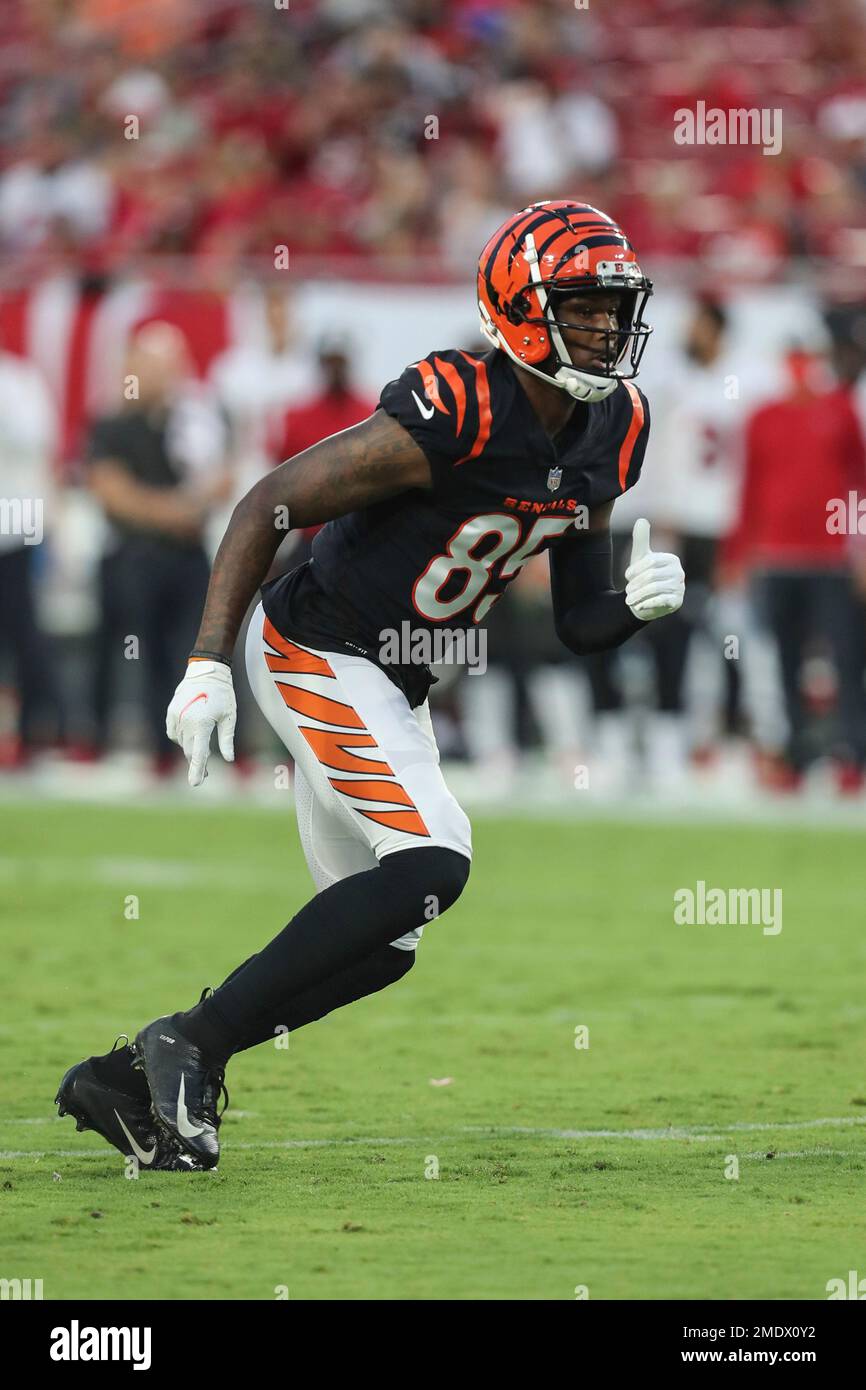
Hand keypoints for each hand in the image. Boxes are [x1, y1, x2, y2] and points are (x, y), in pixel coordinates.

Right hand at [166, 660, 235, 786]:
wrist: (206, 672)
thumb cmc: (223, 695)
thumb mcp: (230, 717)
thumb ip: (227, 739)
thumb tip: (229, 759)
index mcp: (202, 723)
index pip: (198, 753)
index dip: (197, 770)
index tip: (196, 784)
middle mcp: (186, 721)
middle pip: (190, 751)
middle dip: (197, 763)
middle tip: (207, 774)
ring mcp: (176, 717)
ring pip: (182, 743)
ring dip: (190, 750)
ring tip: (202, 753)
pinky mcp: (171, 713)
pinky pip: (174, 733)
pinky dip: (182, 739)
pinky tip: (192, 737)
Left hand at [625, 518, 684, 620]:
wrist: (645, 602)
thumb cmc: (643, 577)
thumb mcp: (640, 557)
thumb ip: (641, 539)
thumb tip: (641, 519)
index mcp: (671, 560)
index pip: (651, 562)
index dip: (636, 569)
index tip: (626, 577)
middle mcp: (679, 572)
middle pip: (652, 576)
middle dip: (636, 584)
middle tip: (627, 591)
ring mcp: (679, 587)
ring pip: (655, 588)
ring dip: (639, 595)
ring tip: (629, 600)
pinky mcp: (677, 602)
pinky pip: (662, 600)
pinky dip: (648, 603)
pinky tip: (638, 606)